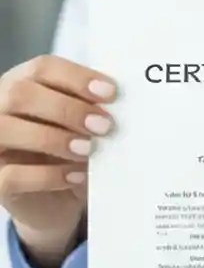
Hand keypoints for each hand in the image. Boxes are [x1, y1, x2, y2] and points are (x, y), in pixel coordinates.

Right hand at [0, 56, 115, 267]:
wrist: (53, 199)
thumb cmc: (70, 150)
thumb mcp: (82, 125)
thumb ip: (94, 109)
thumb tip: (128, 103)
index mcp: (23, 85)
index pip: (42, 68)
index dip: (76, 77)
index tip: (110, 93)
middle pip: (21, 94)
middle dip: (66, 108)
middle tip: (104, 125)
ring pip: (6, 129)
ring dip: (54, 138)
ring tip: (89, 150)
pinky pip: (12, 176)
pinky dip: (48, 175)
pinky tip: (77, 176)